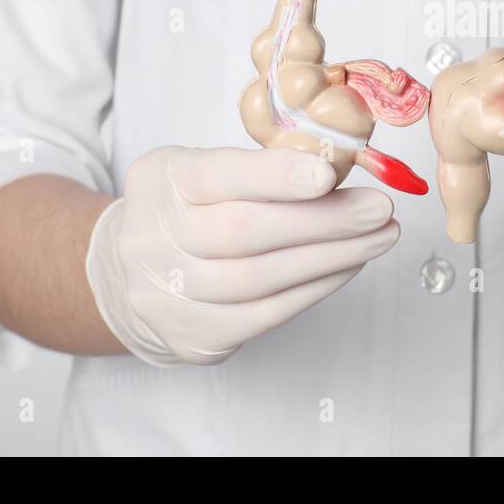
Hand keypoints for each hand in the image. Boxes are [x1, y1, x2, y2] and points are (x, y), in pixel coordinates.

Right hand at [86, 146, 398, 365]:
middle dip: (323, 221)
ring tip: (379, 237)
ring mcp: (168, 293)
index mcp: (161, 179)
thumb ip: (259, 168)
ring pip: (260, 279)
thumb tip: (340, 168)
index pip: (217, 176)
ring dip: (332, 257)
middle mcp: (153, 237)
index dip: (274, 176)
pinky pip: (265, 314)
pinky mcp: (193, 334)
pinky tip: (349, 266)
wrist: (124, 275)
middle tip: (379, 210)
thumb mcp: (203, 169)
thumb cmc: (185, 209)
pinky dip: (316, 288)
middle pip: (244, 233)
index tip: (328, 174)